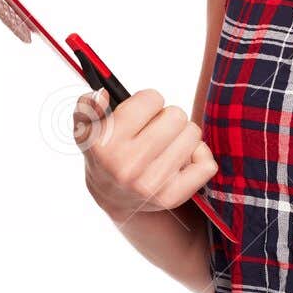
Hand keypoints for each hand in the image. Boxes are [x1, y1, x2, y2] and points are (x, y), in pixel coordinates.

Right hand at [73, 87, 217, 224]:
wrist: (113, 197)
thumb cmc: (105, 152)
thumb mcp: (86, 128)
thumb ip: (87, 106)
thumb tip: (102, 94)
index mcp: (105, 143)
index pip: (151, 98)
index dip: (148, 102)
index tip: (140, 115)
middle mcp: (126, 166)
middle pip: (177, 115)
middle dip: (168, 117)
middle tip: (156, 130)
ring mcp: (150, 184)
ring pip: (193, 135)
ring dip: (183, 135)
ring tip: (166, 144)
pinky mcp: (171, 197)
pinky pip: (206, 165)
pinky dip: (200, 156)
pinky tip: (182, 159)